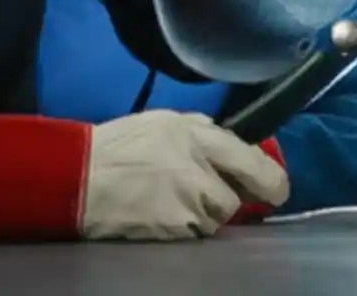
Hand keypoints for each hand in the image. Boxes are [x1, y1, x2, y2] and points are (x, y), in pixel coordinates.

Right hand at [82, 111, 288, 240]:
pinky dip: (184, 226)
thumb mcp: (166, 122)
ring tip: (171, 198)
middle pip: (234, 199)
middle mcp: (197, 171)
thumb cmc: (121, 146)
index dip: (272, 180)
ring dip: (203, 214)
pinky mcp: (171, 230)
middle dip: (225, 199)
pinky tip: (161, 212)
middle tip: (205, 192)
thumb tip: (235, 146)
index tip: (279, 191)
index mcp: (198, 137)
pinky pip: (193, 233)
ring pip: (214, 219)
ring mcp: (185, 203)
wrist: (77, 177)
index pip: (250, 162)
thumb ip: (205, 131)